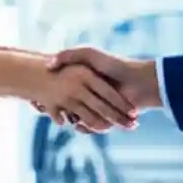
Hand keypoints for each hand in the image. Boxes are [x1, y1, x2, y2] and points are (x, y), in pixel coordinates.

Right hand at [47, 47, 162, 127]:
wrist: (141, 82)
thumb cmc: (115, 65)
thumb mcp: (89, 54)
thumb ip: (69, 55)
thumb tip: (48, 63)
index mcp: (87, 79)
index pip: (65, 87)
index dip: (54, 92)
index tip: (41, 95)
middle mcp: (93, 93)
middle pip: (71, 105)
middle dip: (61, 108)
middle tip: (48, 109)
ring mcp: (100, 106)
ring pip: (81, 117)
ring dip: (72, 120)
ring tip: (66, 118)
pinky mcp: (108, 117)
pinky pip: (92, 126)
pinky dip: (86, 128)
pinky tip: (78, 124)